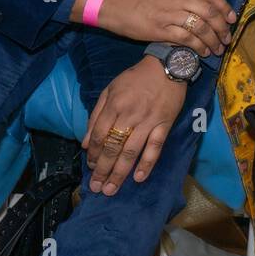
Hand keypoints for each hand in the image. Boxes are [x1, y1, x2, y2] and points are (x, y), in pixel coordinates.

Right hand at [80, 0, 235, 56]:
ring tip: (218, 48)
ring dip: (212, 40)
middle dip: (222, 27)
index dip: (224, 6)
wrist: (113, 5)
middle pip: (208, 12)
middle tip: (227, 37)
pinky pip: (185, 39)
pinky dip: (197, 47)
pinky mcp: (160, 30)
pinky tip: (203, 52)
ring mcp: (168, 14)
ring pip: (199, 27)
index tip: (231, 18)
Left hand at [83, 56, 186, 195]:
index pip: (100, 135)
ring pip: (132, 151)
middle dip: (103, 170)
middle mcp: (130, 115)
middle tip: (97, 188)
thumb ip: (96, 115)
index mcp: (114, 105)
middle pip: (113, 147)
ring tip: (111, 189)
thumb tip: (87, 143)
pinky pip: (155, 147)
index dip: (94, 154)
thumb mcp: (110, 90)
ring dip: (120, 172)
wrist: (167, 66)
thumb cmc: (135, 78)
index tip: (90, 167)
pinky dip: (147, 163)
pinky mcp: (165, 124)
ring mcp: (148, 121)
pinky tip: (139, 178)